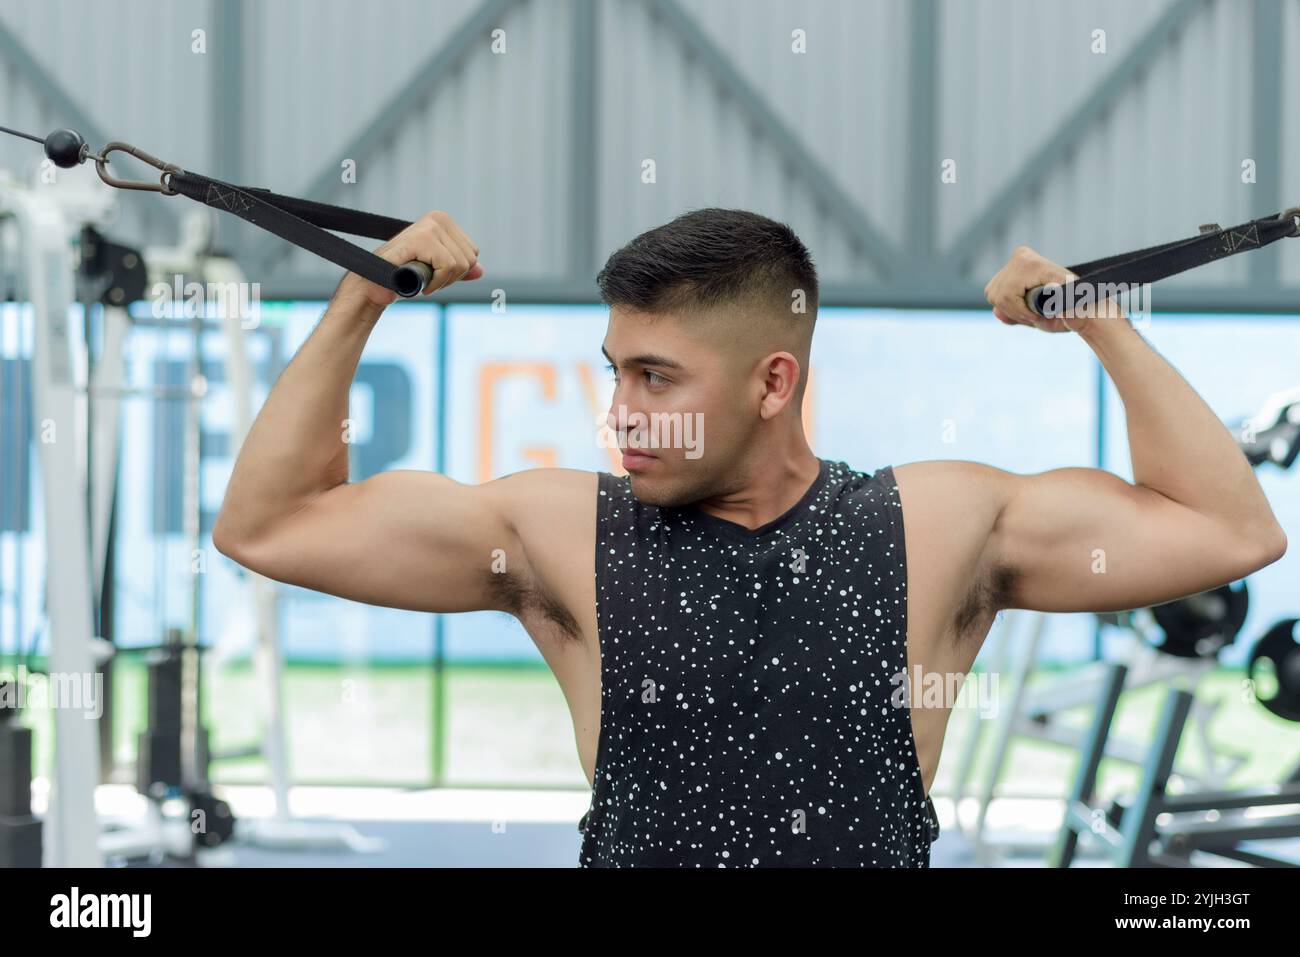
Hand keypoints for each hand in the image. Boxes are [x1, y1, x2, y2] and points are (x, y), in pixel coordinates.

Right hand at [339, 210, 483, 307]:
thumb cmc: (403, 276)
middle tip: (426, 278)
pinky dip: (436, 282)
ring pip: (461, 265)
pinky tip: (420, 282)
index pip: (473, 253)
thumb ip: (457, 268)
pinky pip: (448, 267)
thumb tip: (480, 270)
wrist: (374, 284)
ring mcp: (431, 226)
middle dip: (451, 278)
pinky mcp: (423, 238)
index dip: (457, 272)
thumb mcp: (437, 271)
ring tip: (421, 278)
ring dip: (442, 282)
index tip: (434, 274)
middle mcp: (439, 218)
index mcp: (443, 221)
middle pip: (470, 260)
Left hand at [984, 245, 1121, 334]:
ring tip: (1040, 312)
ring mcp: (1025, 259)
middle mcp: (1020, 256)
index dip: (1010, 311)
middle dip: (1013, 312)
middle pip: (993, 294)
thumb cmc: (1063, 314)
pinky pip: (1010, 296)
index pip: (994, 292)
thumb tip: (996, 312)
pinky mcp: (1032, 264)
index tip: (1031, 316)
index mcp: (1020, 262)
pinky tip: (1040, 311)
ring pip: (999, 296)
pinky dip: (1022, 311)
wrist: (1089, 314)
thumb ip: (1012, 313)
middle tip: (1037, 315)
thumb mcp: (1031, 315)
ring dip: (1019, 313)